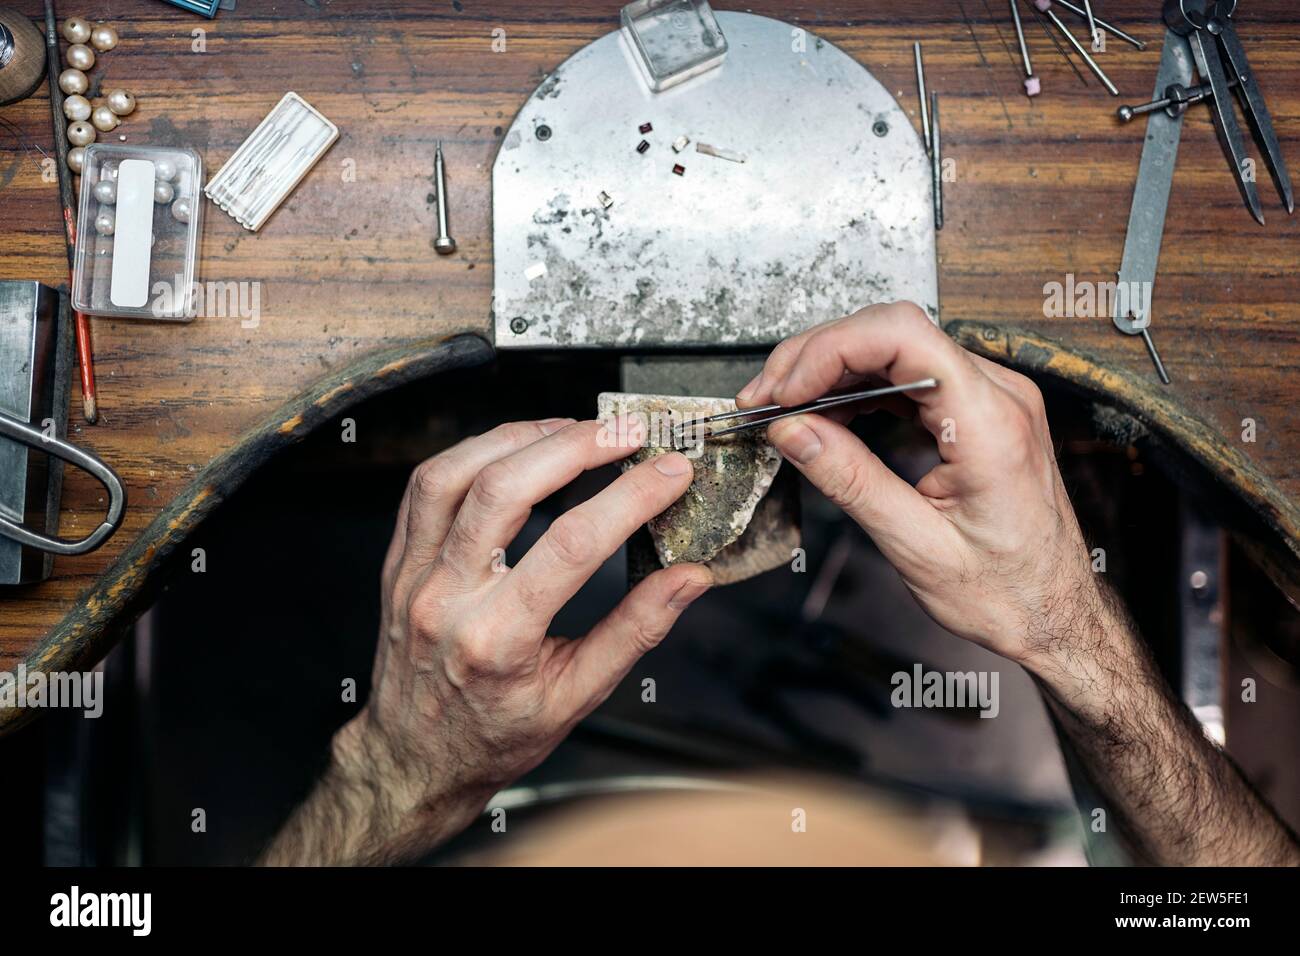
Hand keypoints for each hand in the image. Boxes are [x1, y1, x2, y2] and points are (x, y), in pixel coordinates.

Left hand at [262, 418, 710, 864]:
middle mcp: (447, 600)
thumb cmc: (493, 736)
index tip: (669, 471)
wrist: (414, 760)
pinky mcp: (397, 562)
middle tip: (625, 432)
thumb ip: (636, 630)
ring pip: (454, 474)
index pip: (571, 545)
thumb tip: (689, 578)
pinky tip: (514, 447)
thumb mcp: (577, 697)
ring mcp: (414, 576)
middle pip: (504, 490)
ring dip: (519, 437)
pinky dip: (472, 453)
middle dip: (574, 446)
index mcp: (498, 641)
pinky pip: (425, 487)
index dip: (629, 497)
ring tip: (573, 429)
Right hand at [741, 304, 1299, 865]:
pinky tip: (822, 412)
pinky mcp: (975, 409)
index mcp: (991, 423)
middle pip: (892, 331)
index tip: (782, 389)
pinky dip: (857, 386)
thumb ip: (851, 481)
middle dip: (816, 356)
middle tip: (764, 399)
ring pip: (894, 346)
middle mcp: (997, 395)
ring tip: (782, 406)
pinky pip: (907, 374)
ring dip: (830, 369)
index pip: (902, 336)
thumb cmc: (1009, 593)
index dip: (829, 349)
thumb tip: (793, 431)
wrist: (1057, 613)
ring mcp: (989, 396)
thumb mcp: (917, 548)